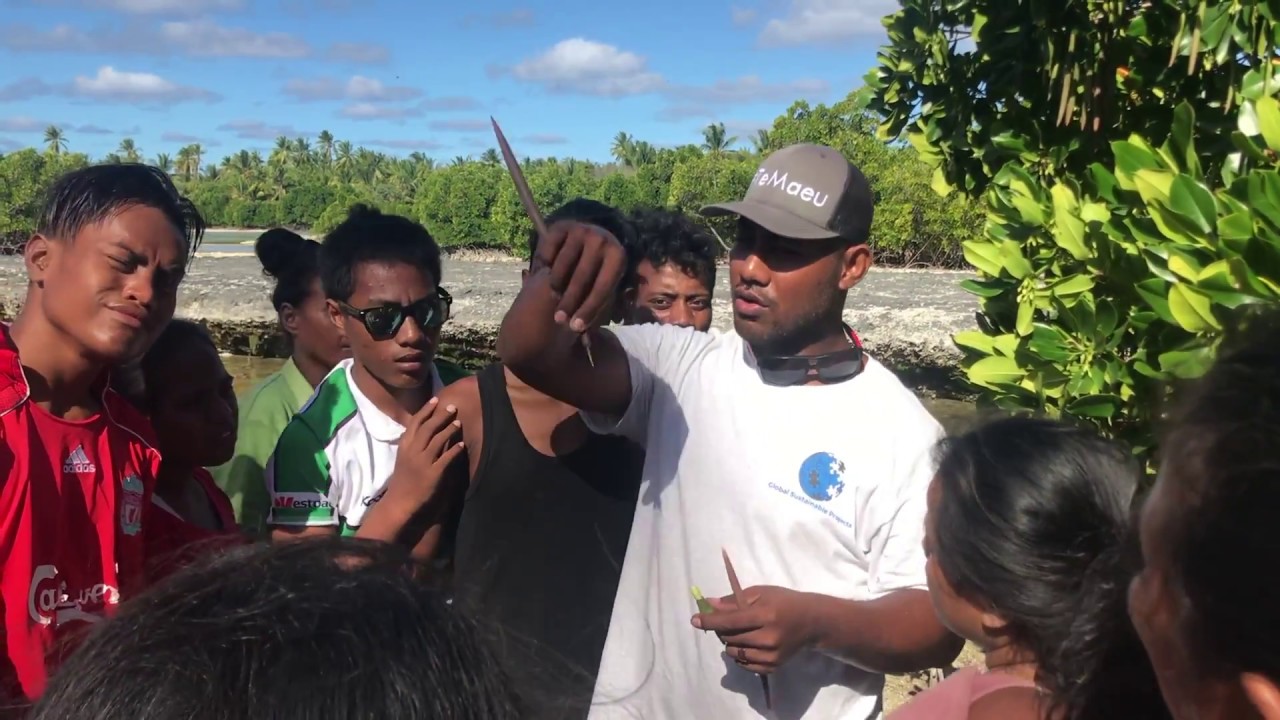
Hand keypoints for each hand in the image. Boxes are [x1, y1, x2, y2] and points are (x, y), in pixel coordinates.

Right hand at [384, 397, 463, 505]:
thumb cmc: (402, 481)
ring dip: (449, 429)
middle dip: (441, 415)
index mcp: (404, 446)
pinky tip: (462, 444)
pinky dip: (454, 450)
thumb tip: (421, 431)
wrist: (399, 503)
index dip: (426, 410)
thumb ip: (411, 445)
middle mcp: (413, 451)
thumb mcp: (402, 458)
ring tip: (459, 422)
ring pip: (437, 440)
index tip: (435, 400)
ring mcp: (423, 462)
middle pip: (428, 427)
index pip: (415, 423)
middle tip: (452, 407)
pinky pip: (446, 458)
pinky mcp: (433, 473)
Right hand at [536, 220, 626, 332]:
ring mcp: (581, 229)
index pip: (602, 287)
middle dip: (569, 303)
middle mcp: (602, 239)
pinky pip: (547, 252)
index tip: (575, 328)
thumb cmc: (599, 271)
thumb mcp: (604, 286)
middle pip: (581, 278)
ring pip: (562, 266)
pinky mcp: (562, 224)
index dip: (588, 310)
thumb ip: (597, 307)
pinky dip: (544, 265)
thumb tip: (587, 343)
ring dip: (556, 286)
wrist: (591, 237)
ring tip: (554, 296)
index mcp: (618, 256)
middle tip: (558, 320)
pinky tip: (545, 272)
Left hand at [691, 586, 819, 674]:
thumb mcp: (761, 592)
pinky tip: (747, 644)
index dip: (710, 621)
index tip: (695, 620)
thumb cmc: (784, 601)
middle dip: (721, 630)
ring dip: (730, 643)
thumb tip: (709, 605)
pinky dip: (740, 655)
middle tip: (725, 622)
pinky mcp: (774, 666)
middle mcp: (769, 638)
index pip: (730, 621)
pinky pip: (745, 665)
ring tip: (740, 633)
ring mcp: (772, 655)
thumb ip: (733, 600)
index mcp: (766, 615)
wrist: (811, 622)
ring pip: (735, 653)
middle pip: (730, 638)